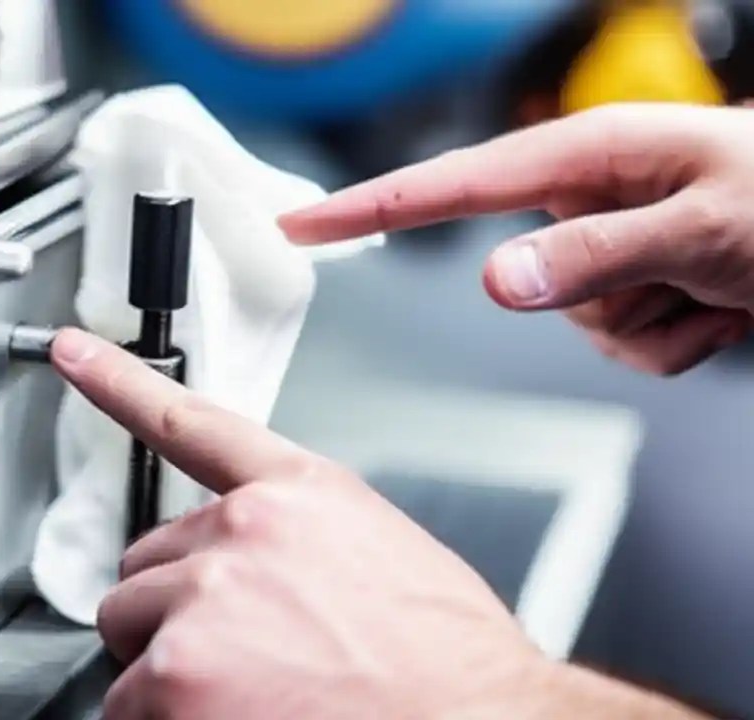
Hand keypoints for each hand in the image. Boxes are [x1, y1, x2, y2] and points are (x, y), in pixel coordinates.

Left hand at [49, 328, 548, 718]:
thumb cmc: (448, 670)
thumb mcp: (384, 562)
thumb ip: (300, 542)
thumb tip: (259, 572)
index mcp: (300, 495)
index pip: (188, 423)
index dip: (117, 381)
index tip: (69, 350)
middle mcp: (244, 532)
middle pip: (147, 563)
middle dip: (175, 609)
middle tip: (244, 655)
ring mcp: (204, 599)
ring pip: (131, 630)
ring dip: (167, 668)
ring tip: (250, 696)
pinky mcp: (176, 673)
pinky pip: (127, 701)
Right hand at [279, 103, 753, 375]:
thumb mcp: (699, 226)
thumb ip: (591, 255)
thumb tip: (493, 280)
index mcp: (588, 154)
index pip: (452, 185)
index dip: (370, 207)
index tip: (304, 224)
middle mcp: (589, 198)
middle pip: (529, 283)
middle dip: (608, 297)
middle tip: (690, 267)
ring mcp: (610, 249)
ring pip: (582, 327)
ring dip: (655, 323)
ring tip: (718, 279)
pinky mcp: (636, 290)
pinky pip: (624, 351)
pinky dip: (678, 344)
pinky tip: (721, 302)